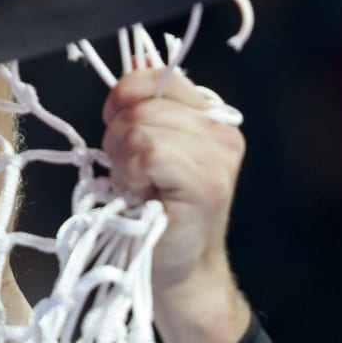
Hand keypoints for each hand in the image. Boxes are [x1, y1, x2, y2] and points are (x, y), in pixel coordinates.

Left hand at [101, 69, 250, 342]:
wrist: (177, 272)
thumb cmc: (156, 216)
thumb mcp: (147, 152)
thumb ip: (144, 111)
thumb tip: (128, 70)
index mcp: (209, 115)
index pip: (155, 77)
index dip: (124, 100)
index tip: (120, 134)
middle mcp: (222, 130)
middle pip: (142, 102)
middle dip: (119, 138)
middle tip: (132, 175)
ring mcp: (219, 156)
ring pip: (142, 127)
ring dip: (125, 161)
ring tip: (139, 187)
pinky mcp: (207, 182)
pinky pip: (150, 153)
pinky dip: (134, 175)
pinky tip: (145, 195)